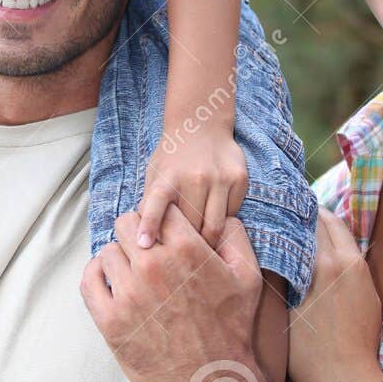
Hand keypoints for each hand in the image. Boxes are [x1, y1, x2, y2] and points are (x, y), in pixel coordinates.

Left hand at [81, 206, 263, 381]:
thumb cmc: (231, 329)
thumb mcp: (248, 278)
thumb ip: (235, 237)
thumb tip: (222, 216)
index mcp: (187, 249)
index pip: (159, 210)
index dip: (161, 220)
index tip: (163, 234)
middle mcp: (154, 266)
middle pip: (127, 224)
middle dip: (138, 235)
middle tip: (146, 252)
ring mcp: (128, 293)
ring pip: (109, 250)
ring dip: (120, 258)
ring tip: (133, 274)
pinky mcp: (110, 319)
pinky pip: (90, 279)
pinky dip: (98, 275)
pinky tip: (112, 283)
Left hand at [137, 128, 247, 249]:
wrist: (202, 125)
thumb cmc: (174, 157)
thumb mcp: (155, 174)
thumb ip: (150, 203)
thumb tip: (144, 239)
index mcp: (167, 177)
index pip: (156, 203)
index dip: (149, 224)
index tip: (143, 244)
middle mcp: (193, 177)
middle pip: (191, 227)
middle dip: (187, 244)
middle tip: (184, 256)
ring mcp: (219, 178)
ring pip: (215, 226)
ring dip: (208, 240)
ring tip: (203, 247)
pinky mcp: (239, 179)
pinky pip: (232, 214)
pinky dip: (224, 222)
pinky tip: (216, 215)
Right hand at [288, 207, 382, 381]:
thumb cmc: (307, 355)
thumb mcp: (284, 310)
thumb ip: (281, 272)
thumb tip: (270, 245)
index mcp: (323, 264)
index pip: (306, 220)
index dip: (288, 213)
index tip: (272, 211)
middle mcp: (347, 261)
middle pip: (328, 221)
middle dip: (307, 217)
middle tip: (284, 219)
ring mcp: (362, 274)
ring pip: (342, 236)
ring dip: (323, 231)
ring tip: (300, 236)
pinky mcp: (370, 288)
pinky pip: (351, 255)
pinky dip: (335, 248)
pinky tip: (318, 261)